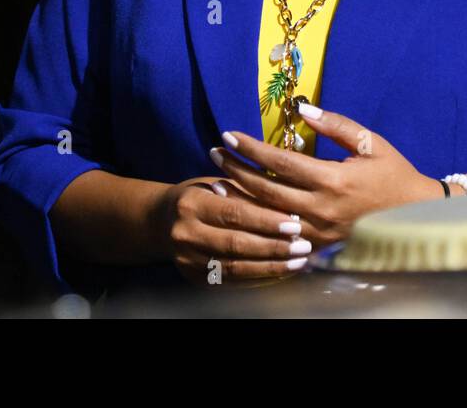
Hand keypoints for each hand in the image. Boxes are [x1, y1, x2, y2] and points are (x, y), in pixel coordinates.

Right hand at [150, 175, 309, 285]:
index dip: (266, 220)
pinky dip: (259, 277)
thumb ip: (246, 196)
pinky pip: (231, 280)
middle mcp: (185, 233)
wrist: (163, 221)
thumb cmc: (202, 196)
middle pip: (236, 243)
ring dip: (271, 266)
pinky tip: (281, 272)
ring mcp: (187, 259)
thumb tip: (289, 209)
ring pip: (235, 266)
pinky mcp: (194, 277)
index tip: (295, 224)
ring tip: (298, 261)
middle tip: (303, 246)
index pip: (234, 213)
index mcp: (191, 204)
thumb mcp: (218, 186)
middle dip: (273, 246)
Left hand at [209, 104, 439, 248]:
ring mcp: (318, 231)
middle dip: (236, 169)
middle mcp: (321, 208)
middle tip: (214, 153)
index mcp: (333, 179)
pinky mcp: (319, 246)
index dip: (252, 147)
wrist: (415, 216)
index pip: (280, 161)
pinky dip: (257, 221)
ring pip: (267, 216)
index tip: (229, 134)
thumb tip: (302, 108)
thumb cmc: (393, 174)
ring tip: (216, 181)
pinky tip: (241, 210)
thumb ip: (335, 124)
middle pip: (265, 188)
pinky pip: (279, 235)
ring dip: (239, 197)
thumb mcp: (369, 142)